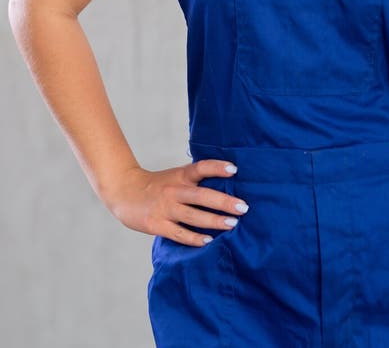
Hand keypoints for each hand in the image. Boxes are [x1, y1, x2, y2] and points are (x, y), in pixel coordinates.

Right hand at [105, 159, 248, 246]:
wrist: (125, 192)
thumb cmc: (158, 185)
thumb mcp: (175, 176)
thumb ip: (195, 180)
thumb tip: (226, 184)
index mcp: (180, 176)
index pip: (201, 168)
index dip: (217, 167)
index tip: (234, 169)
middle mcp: (174, 190)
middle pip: (202, 196)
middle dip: (224, 202)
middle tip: (243, 207)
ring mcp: (165, 208)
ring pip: (194, 216)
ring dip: (214, 221)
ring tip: (232, 224)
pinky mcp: (157, 225)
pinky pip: (179, 233)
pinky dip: (195, 238)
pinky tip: (209, 241)